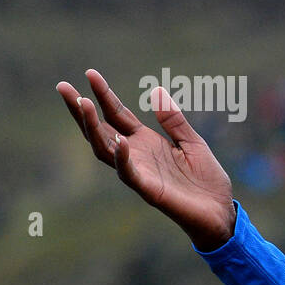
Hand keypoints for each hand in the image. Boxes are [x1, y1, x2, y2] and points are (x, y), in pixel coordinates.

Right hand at [56, 70, 236, 250]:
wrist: (221, 210)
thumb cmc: (206, 180)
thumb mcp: (192, 142)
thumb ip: (174, 121)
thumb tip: (157, 90)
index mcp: (145, 141)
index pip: (116, 114)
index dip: (103, 95)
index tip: (89, 74)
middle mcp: (136, 155)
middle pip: (100, 129)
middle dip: (81, 109)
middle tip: (63, 87)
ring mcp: (139, 172)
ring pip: (105, 149)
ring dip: (92, 128)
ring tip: (82, 104)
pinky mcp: (149, 190)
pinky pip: (129, 174)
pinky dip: (122, 158)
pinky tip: (119, 141)